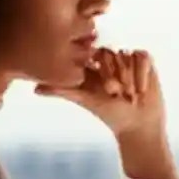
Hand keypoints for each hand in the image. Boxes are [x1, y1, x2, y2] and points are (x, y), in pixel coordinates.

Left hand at [35, 47, 164, 138]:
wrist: (139, 125)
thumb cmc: (110, 114)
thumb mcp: (86, 100)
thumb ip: (63, 90)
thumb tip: (35, 89)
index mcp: (91, 67)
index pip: (89, 53)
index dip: (98, 68)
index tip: (103, 88)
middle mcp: (108, 61)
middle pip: (107, 53)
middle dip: (113, 75)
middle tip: (115, 93)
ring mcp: (126, 60)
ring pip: (125, 54)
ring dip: (128, 77)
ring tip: (130, 94)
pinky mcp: (144, 61)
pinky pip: (142, 56)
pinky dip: (141, 74)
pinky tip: (141, 90)